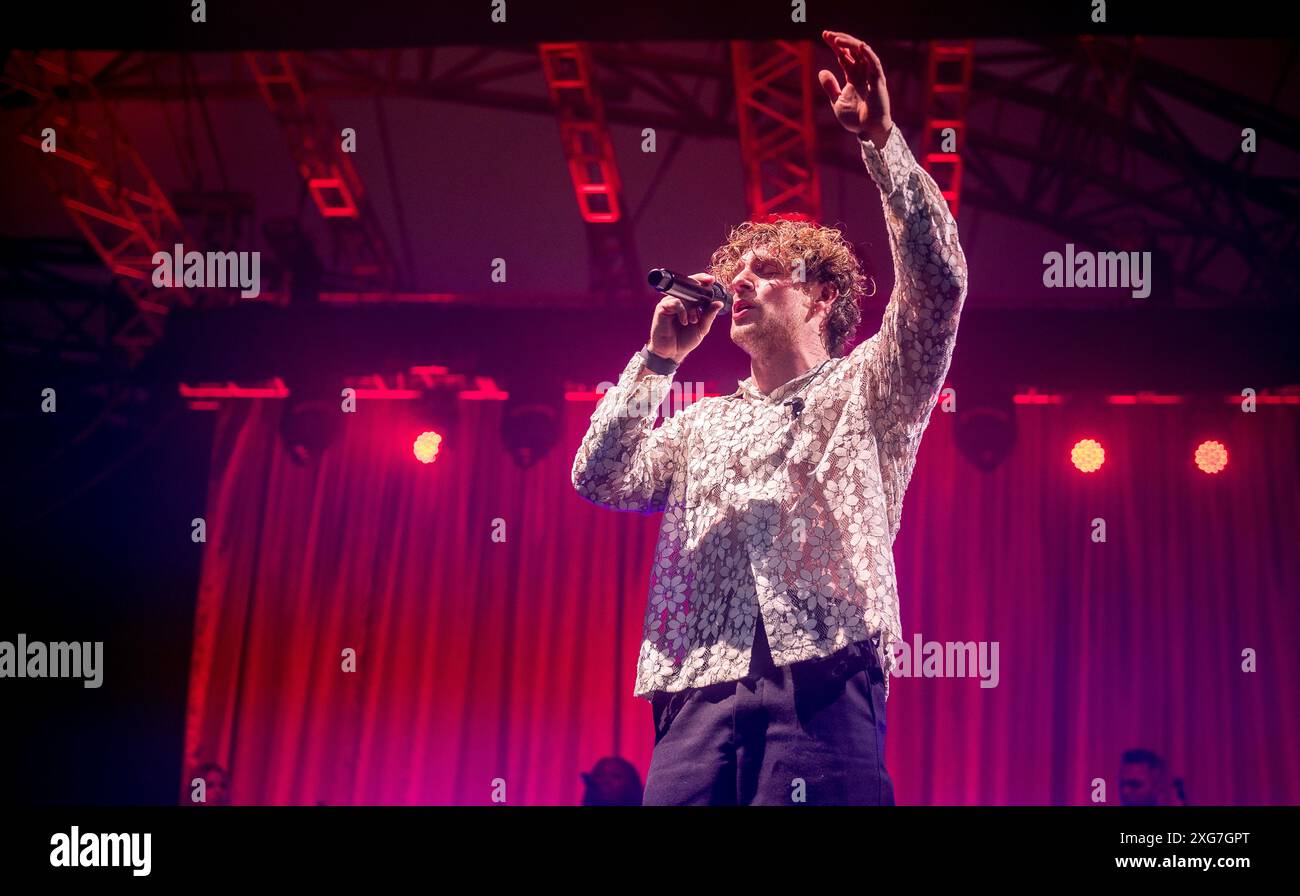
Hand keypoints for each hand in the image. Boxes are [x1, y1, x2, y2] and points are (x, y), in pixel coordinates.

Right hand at [648, 273, 724, 363]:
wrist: (672, 352)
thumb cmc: (685, 340)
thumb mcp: (702, 328)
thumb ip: (709, 315)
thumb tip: (719, 303)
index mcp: (689, 303)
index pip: (695, 287)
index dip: (703, 280)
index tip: (712, 280)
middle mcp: (679, 301)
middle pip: (689, 287)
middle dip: (699, 291)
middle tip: (705, 297)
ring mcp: (669, 303)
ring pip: (684, 296)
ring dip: (692, 308)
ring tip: (693, 321)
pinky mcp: (662, 308)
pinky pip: (675, 302)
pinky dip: (683, 311)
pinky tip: (684, 321)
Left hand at [818, 31, 892, 146]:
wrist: (868, 131)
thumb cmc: (855, 119)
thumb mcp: (837, 102)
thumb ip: (831, 87)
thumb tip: (821, 71)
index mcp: (853, 77)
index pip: (844, 56)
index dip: (835, 45)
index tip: (824, 35)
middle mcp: (862, 73)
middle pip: (852, 50)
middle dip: (840, 40)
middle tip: (826, 34)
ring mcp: (871, 75)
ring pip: (862, 53)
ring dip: (850, 44)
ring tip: (836, 39)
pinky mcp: (879, 80)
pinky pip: (875, 63)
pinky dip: (868, 54)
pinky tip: (859, 46)